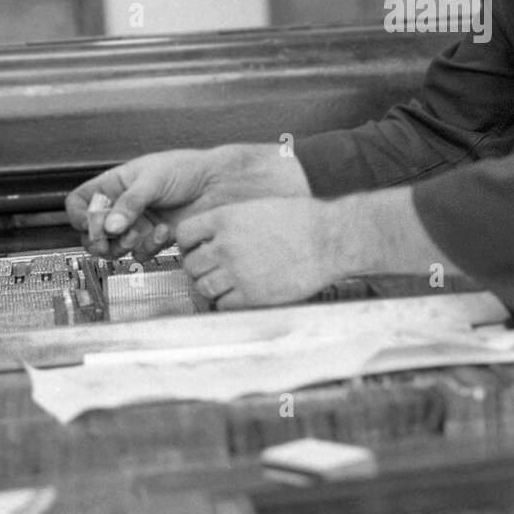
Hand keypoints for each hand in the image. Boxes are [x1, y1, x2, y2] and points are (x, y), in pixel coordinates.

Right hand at [65, 145, 310, 262]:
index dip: (79, 215)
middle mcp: (122, 206)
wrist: (219, 185)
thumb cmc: (187, 169)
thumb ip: (129, 202)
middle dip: (100, 238)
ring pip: (113, 247)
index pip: (80, 203)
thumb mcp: (152, 179)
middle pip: (91, 232)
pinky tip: (165, 232)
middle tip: (113, 237)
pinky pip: (139, 254)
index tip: (90, 222)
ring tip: (141, 232)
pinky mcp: (155, 239)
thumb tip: (109, 225)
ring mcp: (138, 224)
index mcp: (115, 184)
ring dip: (125, 244)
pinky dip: (150, 247)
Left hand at [176, 197, 332, 309]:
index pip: (184, 234)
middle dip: (200, 267)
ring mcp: (238, 272)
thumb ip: (233, 222)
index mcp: (226, 219)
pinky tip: (240, 294)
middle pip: (191, 264)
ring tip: (227, 283)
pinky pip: (222, 304)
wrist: (329, 239)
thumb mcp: (260, 208)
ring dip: (211, 286)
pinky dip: (227, 302)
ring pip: (203, 287)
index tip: (198, 247)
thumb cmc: (302, 220)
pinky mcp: (252, 295)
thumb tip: (214, 236)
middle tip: (213, 268)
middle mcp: (226, 245)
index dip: (189, 243)